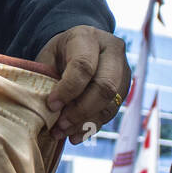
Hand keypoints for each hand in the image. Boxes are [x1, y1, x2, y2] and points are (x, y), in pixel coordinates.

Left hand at [36, 25, 130, 143]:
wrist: (80, 47)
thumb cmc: (60, 53)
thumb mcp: (48, 57)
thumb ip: (47, 78)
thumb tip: (46, 110)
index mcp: (88, 37)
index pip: (84, 66)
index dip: (67, 90)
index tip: (51, 105)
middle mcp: (112, 51)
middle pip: (104, 86)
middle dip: (80, 111)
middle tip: (59, 125)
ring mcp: (123, 70)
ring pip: (111, 103)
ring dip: (86, 123)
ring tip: (63, 133)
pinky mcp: (125, 88)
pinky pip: (111, 112)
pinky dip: (92, 126)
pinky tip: (75, 135)